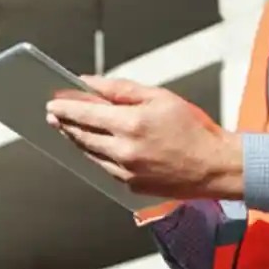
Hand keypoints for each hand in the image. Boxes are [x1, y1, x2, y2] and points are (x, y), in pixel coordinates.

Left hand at [45, 76, 243, 199]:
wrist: (215, 166)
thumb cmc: (193, 127)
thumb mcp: (159, 96)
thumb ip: (121, 89)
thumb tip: (89, 83)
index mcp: (131, 123)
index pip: (86, 112)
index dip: (66, 106)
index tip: (53, 102)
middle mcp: (124, 150)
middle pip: (82, 135)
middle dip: (65, 123)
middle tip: (54, 114)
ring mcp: (126, 171)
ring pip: (89, 153)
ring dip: (76, 139)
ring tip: (68, 128)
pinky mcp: (131, 186)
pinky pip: (104, 168)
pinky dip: (95, 155)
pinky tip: (92, 146)